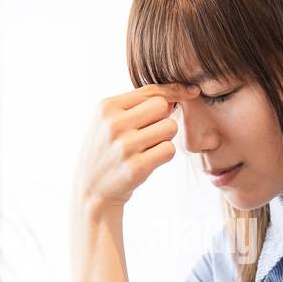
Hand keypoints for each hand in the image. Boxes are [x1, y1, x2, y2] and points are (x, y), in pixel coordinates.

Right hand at [74, 82, 198, 211]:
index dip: (174, 91)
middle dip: (164, 118)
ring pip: (170, 127)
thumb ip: (136, 106)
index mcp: (106, 108)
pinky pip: (169, 150)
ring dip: (166, 137)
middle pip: (162, 106)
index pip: (151, 90)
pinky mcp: (136, 167)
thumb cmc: (106, 152)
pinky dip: (165, 154)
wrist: (91, 191)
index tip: (191, 92)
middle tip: (152, 132)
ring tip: (148, 147)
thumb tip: (175, 95)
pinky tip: (150, 160)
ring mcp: (124, 146)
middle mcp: (113, 124)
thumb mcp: (108, 122)